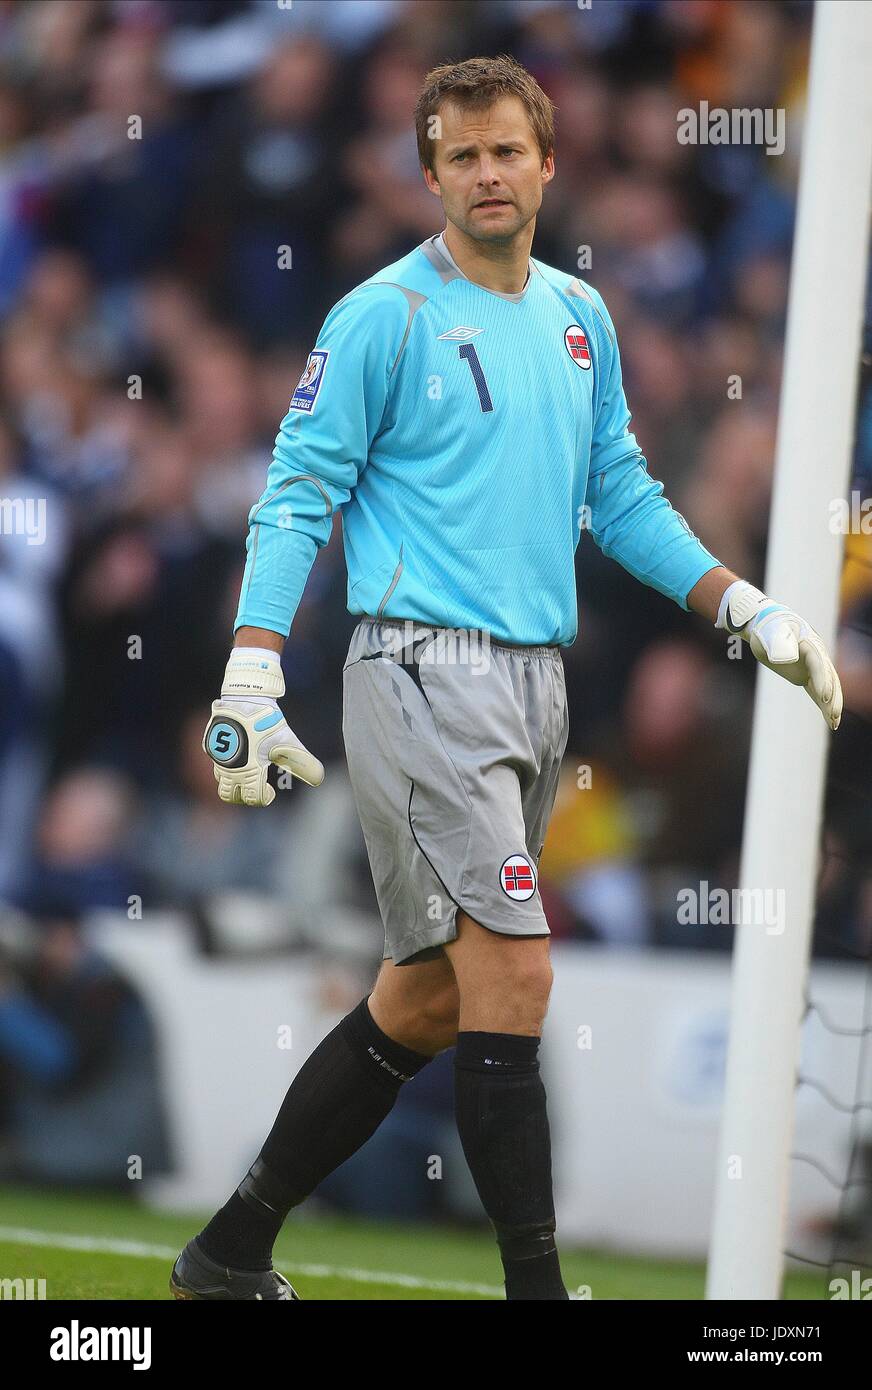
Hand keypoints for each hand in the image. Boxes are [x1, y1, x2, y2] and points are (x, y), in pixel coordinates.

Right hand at [203, 648, 324, 805]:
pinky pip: (215, 759)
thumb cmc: (267, 721)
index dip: (263, 799)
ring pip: (220, 777)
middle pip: (228, 795)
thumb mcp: (289, 742)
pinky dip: (226, 761)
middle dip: (242, 795)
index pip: (252, 798)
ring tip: (249, 768)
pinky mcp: (208, 743)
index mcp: (248, 771)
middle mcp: (228, 767)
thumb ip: (304, 764)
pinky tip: (239, 751)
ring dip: (234, 778)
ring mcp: (216, 755)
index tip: (271, 790)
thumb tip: (318, 780)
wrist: (246, 695)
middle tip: (255, 785)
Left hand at [716, 581, 842, 730]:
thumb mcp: (769, 633)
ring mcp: (814, 667)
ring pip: (828, 687)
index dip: (822, 680)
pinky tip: (831, 721)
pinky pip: (819, 692)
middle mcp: (817, 656)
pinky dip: (825, 706)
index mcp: (810, 644)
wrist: (766, 626)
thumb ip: (778, 644)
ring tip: (834, 723)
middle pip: (829, 678)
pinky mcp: (808, 676)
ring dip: (832, 705)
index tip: (824, 696)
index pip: (818, 664)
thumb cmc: (767, 629)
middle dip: (832, 697)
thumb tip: (785, 659)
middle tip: (833, 714)